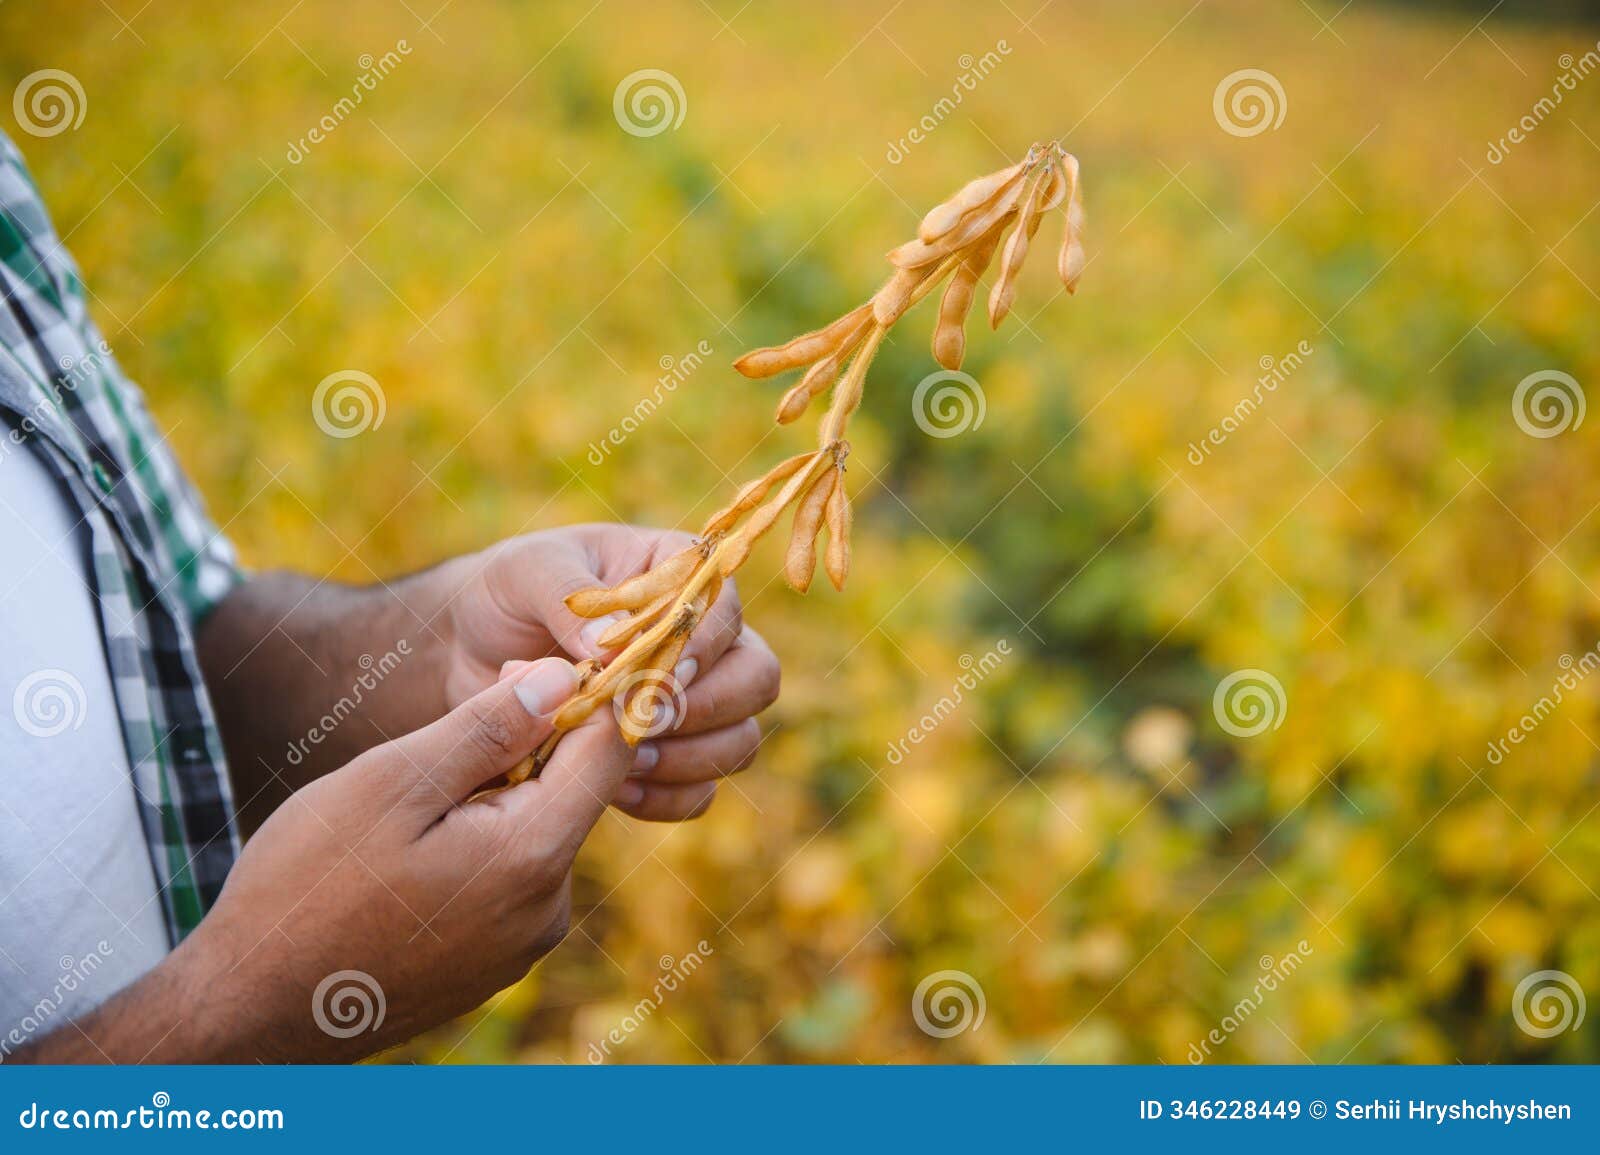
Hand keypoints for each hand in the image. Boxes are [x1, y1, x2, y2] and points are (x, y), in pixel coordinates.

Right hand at [165, 659, 627, 1060]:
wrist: (251, 1010)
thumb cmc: (306, 888)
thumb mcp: (392, 783)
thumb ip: (490, 729)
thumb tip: (565, 677)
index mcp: (532, 857)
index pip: (609, 748)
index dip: (581, 693)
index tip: (522, 669)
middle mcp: (547, 908)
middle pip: (574, 790)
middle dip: (524, 749)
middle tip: (438, 739)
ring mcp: (524, 944)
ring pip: (538, 833)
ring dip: (494, 800)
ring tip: (408, 813)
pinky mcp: (497, 963)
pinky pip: (512, 880)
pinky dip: (478, 847)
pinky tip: (408, 859)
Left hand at [441, 525, 780, 820]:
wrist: (471, 648)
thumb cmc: (508, 592)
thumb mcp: (527, 574)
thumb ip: (569, 602)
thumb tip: (609, 645)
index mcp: (678, 574)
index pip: (724, 606)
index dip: (705, 644)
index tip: (663, 674)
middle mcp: (704, 639)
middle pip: (756, 677)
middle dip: (708, 707)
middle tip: (644, 722)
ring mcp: (695, 702)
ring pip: (742, 739)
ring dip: (691, 758)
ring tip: (623, 762)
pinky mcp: (670, 757)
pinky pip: (702, 791)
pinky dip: (668, 798)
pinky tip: (616, 792)